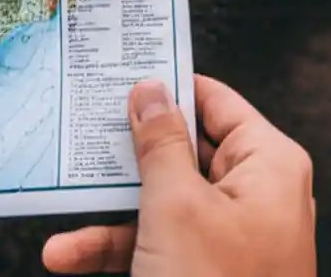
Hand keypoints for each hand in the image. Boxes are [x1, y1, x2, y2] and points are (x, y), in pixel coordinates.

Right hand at [42, 75, 316, 275]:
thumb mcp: (175, 207)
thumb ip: (158, 143)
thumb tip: (150, 92)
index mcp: (268, 164)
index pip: (216, 102)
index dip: (168, 86)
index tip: (121, 73)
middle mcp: (255, 195)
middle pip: (183, 152)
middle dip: (127, 153)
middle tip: (81, 134)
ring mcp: (230, 237)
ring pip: (162, 202)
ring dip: (107, 211)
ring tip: (61, 208)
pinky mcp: (205, 270)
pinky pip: (158, 243)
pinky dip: (116, 247)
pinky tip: (69, 255)